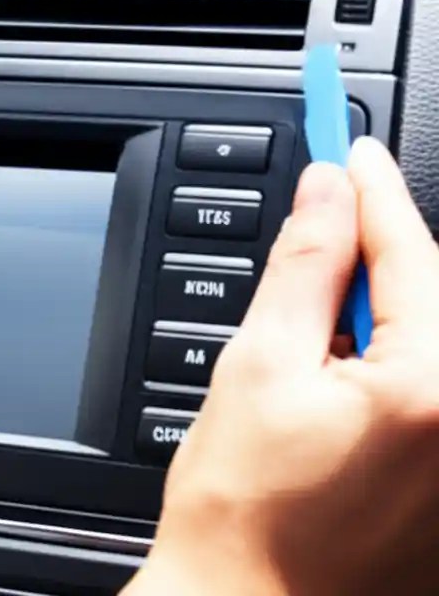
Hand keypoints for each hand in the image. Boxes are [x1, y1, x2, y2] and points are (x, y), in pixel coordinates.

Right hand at [124, 138, 438, 595]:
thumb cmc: (241, 514)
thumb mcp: (259, 367)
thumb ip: (305, 268)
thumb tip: (327, 191)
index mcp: (429, 392)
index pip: (409, 254)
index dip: (371, 192)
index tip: (350, 147)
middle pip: (434, 296)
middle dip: (379, 256)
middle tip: (325, 225)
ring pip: (433, 343)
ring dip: (387, 315)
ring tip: (315, 349)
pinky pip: (436, 397)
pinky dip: (400, 367)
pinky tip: (344, 390)